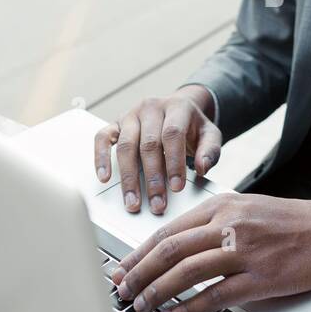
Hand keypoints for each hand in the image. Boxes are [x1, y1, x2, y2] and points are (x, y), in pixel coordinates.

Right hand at [94, 87, 221, 214]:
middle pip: (148, 144)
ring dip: (128, 177)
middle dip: (152, 178)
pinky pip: (102, 137)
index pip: (173, 134)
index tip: (176, 188)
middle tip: (157, 204)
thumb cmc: (192, 127)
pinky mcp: (115, 123)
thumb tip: (202, 168)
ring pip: (125, 145)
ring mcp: (130, 115)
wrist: (177, 108)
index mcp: (177, 107)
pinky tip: (104, 178)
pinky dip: (100, 158)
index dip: (174, 162)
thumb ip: (210, 151)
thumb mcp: (210, 135)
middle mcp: (151, 108)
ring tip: (132, 202)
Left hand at [108, 192, 310, 311]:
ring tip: (140, 306)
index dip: (139, 252)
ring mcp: (245, 251)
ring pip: (186, 273)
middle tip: (121, 289)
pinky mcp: (260, 278)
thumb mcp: (247, 208)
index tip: (122, 267)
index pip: (169, 230)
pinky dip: (186, 309)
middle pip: (170, 250)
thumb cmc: (290, 221)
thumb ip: (213, 221)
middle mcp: (229, 224)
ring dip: (157, 292)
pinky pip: (214, 296)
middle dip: (139, 273)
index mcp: (222, 205)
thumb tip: (177, 244)